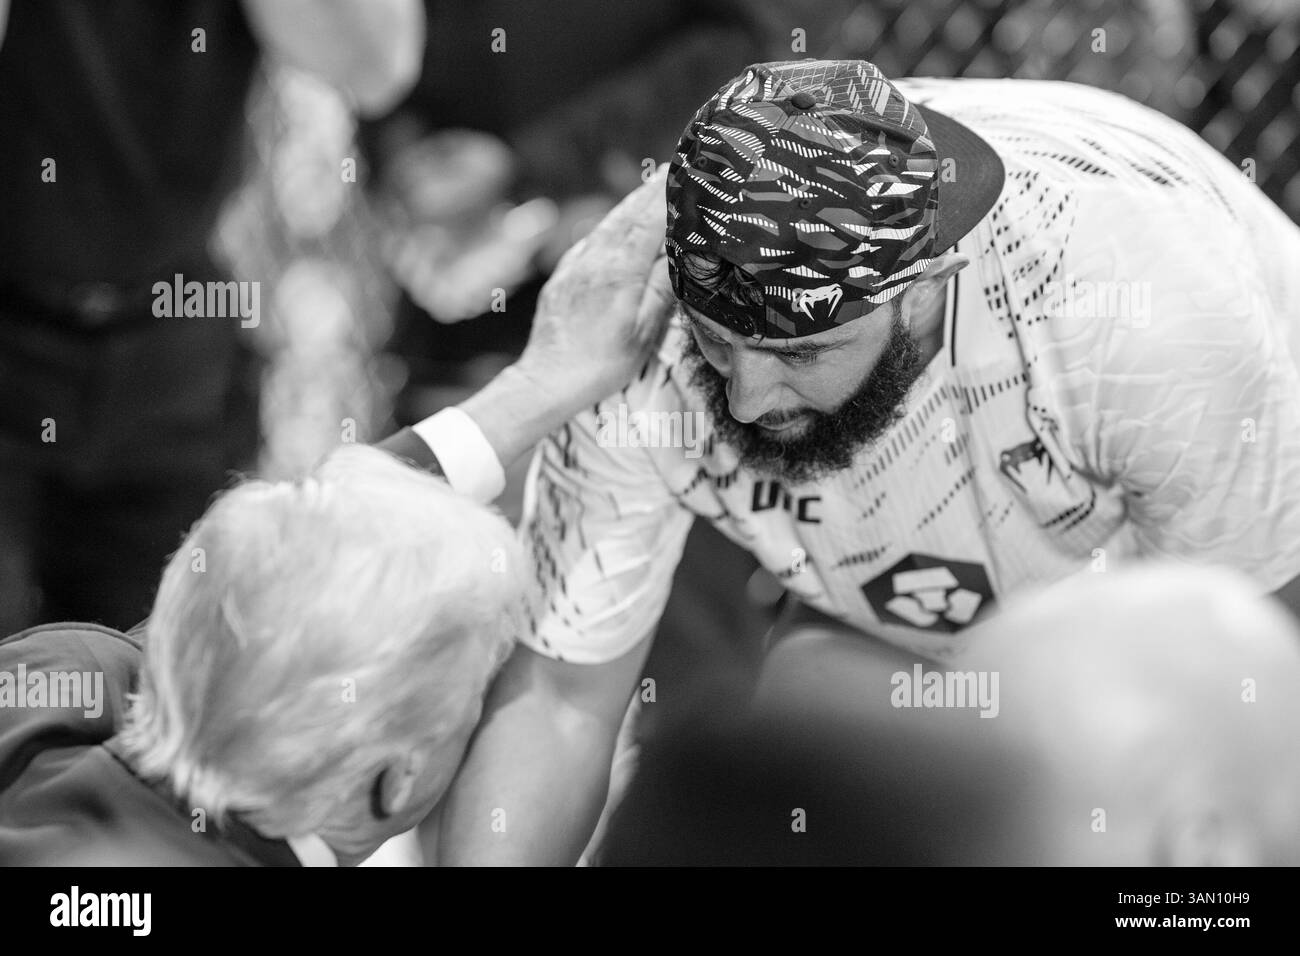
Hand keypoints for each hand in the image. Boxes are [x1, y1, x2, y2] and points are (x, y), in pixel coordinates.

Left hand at [516, 165, 673, 405]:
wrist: (549, 379)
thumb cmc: (602, 363)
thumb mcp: (644, 331)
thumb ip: (662, 287)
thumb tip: (679, 252)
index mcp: (619, 271)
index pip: (649, 221)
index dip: (667, 196)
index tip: (685, 173)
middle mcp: (594, 259)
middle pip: (627, 215)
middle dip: (649, 190)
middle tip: (671, 168)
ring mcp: (575, 265)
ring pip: (607, 225)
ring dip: (629, 204)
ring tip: (648, 186)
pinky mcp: (563, 276)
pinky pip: (591, 240)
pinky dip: (610, 225)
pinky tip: (616, 224)